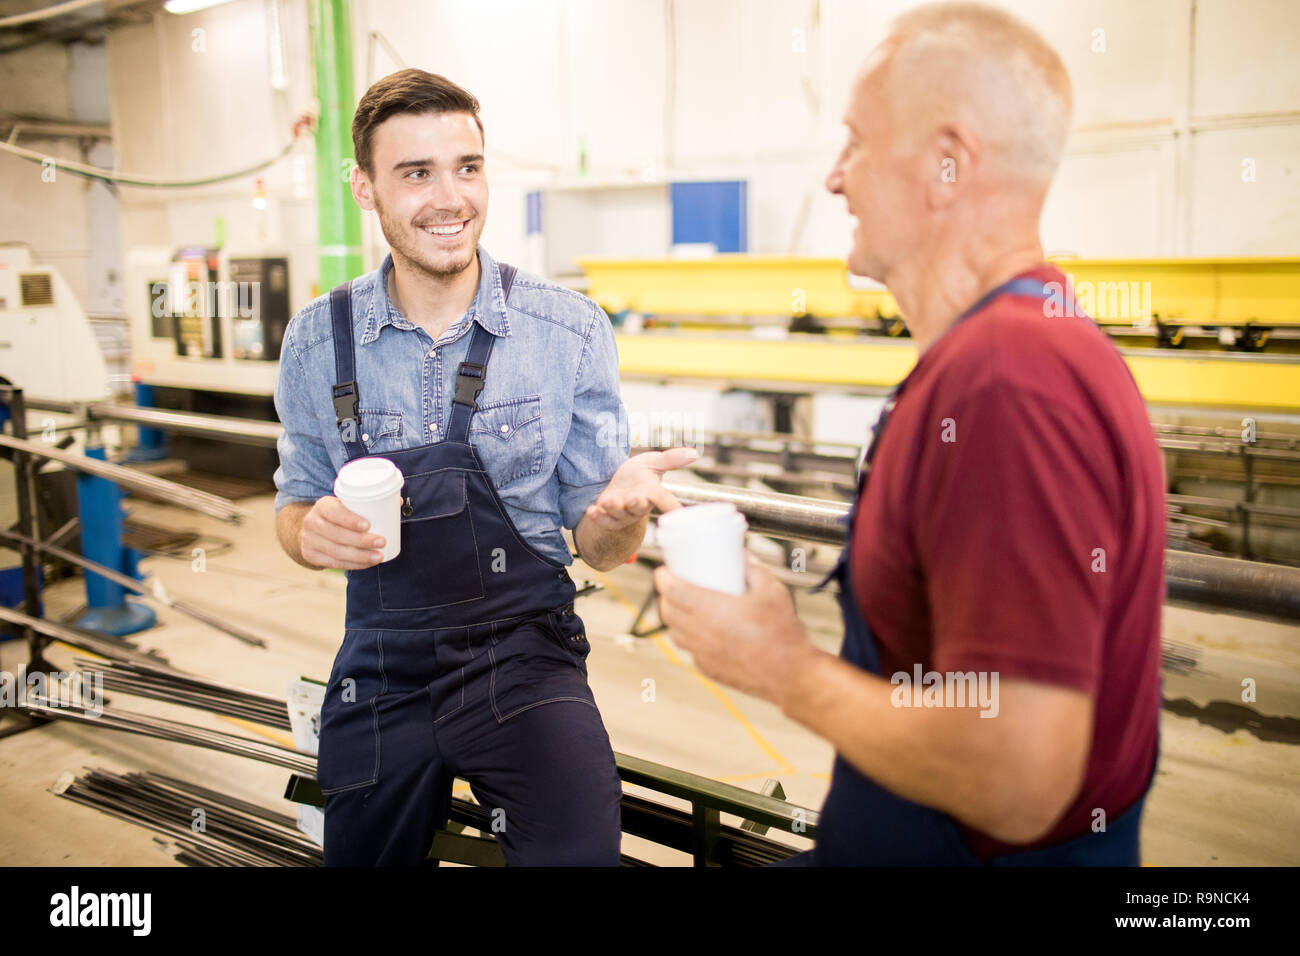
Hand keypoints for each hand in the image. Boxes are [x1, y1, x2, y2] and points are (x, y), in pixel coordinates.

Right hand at [300, 496, 386, 569]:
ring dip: (360, 556)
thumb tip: (399, 501)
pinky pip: (334, 563)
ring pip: (336, 552)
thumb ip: (369, 502)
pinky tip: (367, 564)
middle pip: (337, 535)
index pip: (334, 512)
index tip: (368, 525)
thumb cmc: (339, 514)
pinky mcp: (311, 556)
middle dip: (361, 541)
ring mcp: (309, 541)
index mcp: (322, 506)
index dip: (350, 520)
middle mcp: (312, 522)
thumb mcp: (346, 504)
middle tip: (381, 542)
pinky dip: (353, 565)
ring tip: (379, 556)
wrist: (313, 528)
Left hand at [583, 446, 697, 531]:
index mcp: (652, 493)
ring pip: (619, 514)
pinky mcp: (607, 516)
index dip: (671, 506)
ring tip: (608, 501)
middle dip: (637, 504)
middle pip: (640, 507)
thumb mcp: (652, 462)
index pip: (664, 499)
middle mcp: (639, 505)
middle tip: (635, 498)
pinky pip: (603, 520)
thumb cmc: (638, 475)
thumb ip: (671, 459)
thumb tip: (695, 453)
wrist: (617, 484)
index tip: (678, 513)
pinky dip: (597, 517)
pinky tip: (591, 511)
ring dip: (614, 508)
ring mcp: (623, 513)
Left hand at [653, 555, 813, 703]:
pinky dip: (689, 638)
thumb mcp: (772, 590)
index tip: (665, 570)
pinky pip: (689, 649)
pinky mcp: (708, 668)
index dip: (663, 577)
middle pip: (667, 611)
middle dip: (666, 596)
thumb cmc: (782, 633)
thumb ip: (753, 568)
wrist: (790, 674)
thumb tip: (741, 555)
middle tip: (676, 586)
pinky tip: (702, 631)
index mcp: (712, 610)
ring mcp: (702, 653)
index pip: (671, 590)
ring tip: (686, 607)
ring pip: (674, 633)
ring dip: (674, 618)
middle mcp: (701, 632)